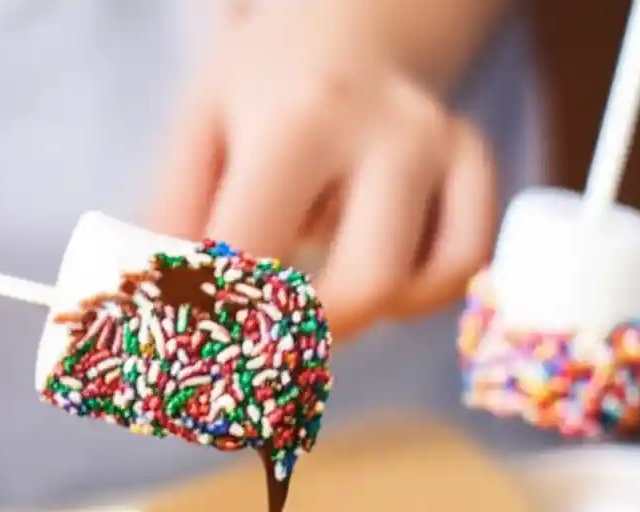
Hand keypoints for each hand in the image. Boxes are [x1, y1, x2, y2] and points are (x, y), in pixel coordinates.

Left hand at [150, 0, 497, 337]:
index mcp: (299, 121)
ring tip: (307, 297)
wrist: (348, 24)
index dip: (216, 318)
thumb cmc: (261, 87)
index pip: (255, 256)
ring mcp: (443, 146)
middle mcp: (387, 132)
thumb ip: (174, 223)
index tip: (190, 351)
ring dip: (355, 315)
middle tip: (255, 348)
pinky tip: (373, 278)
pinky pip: (460, 266)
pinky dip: (415, 294)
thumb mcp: (199, 132)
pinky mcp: (477, 162)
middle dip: (302, 339)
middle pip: (362, 288)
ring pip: (416, 286)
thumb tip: (163, 320)